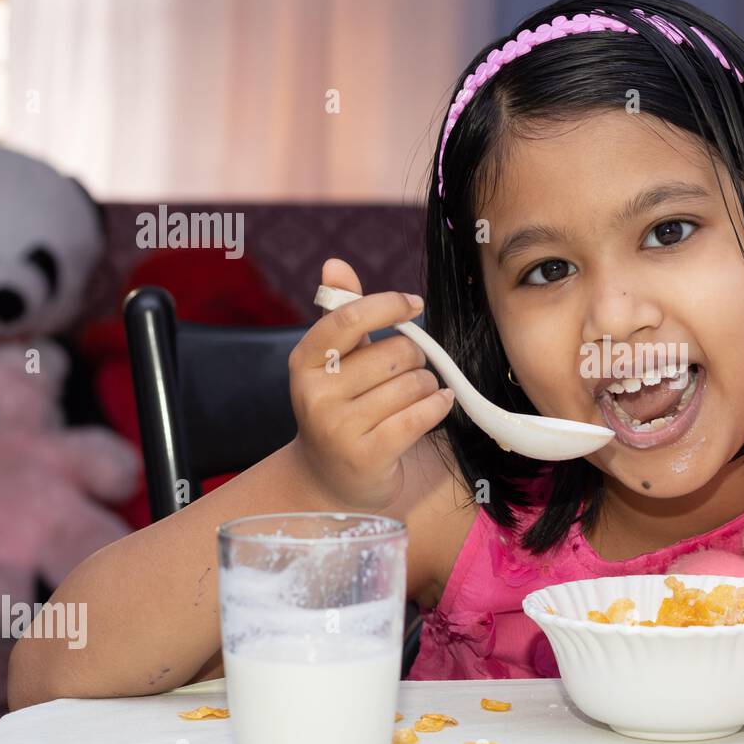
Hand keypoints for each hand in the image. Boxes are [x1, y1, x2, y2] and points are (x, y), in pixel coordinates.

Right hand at [288, 259, 453, 511]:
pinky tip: (438, 404)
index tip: (414, 303)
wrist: (330, 478)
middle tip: (409, 369)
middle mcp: (315, 394)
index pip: (347, 318)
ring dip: (427, 386)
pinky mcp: (367, 455)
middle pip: (394, 353)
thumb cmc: (341, 407)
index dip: (387, 305)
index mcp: (304, 361)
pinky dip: (438, 405)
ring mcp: (338, 428)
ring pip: (413, 384)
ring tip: (415, 395)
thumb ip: (340, 313)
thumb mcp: (334, 361)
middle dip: (415, 357)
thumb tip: (334, 264)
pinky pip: (421, 415)